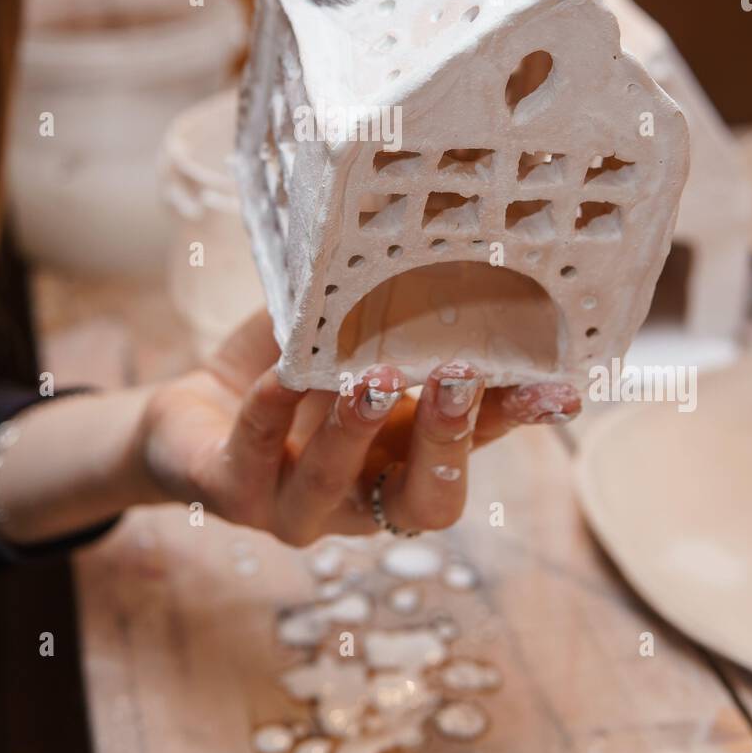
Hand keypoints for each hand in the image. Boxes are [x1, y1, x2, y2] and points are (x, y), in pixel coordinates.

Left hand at [136, 310, 580, 545]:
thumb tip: (455, 246)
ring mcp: (294, 506)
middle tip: (459, 377)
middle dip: (445, 441)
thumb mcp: (349, 340)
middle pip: (424, 501)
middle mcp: (361, 497)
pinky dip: (271, 412)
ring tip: (372, 379)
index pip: (474, 447)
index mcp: (403, 460)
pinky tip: (284, 374)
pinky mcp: (228, 493)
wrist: (194, 413)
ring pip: (332, 489)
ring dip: (355, 432)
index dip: (513, 421)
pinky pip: (252, 457)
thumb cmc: (291, 371)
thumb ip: (396, 317)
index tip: (558, 388)